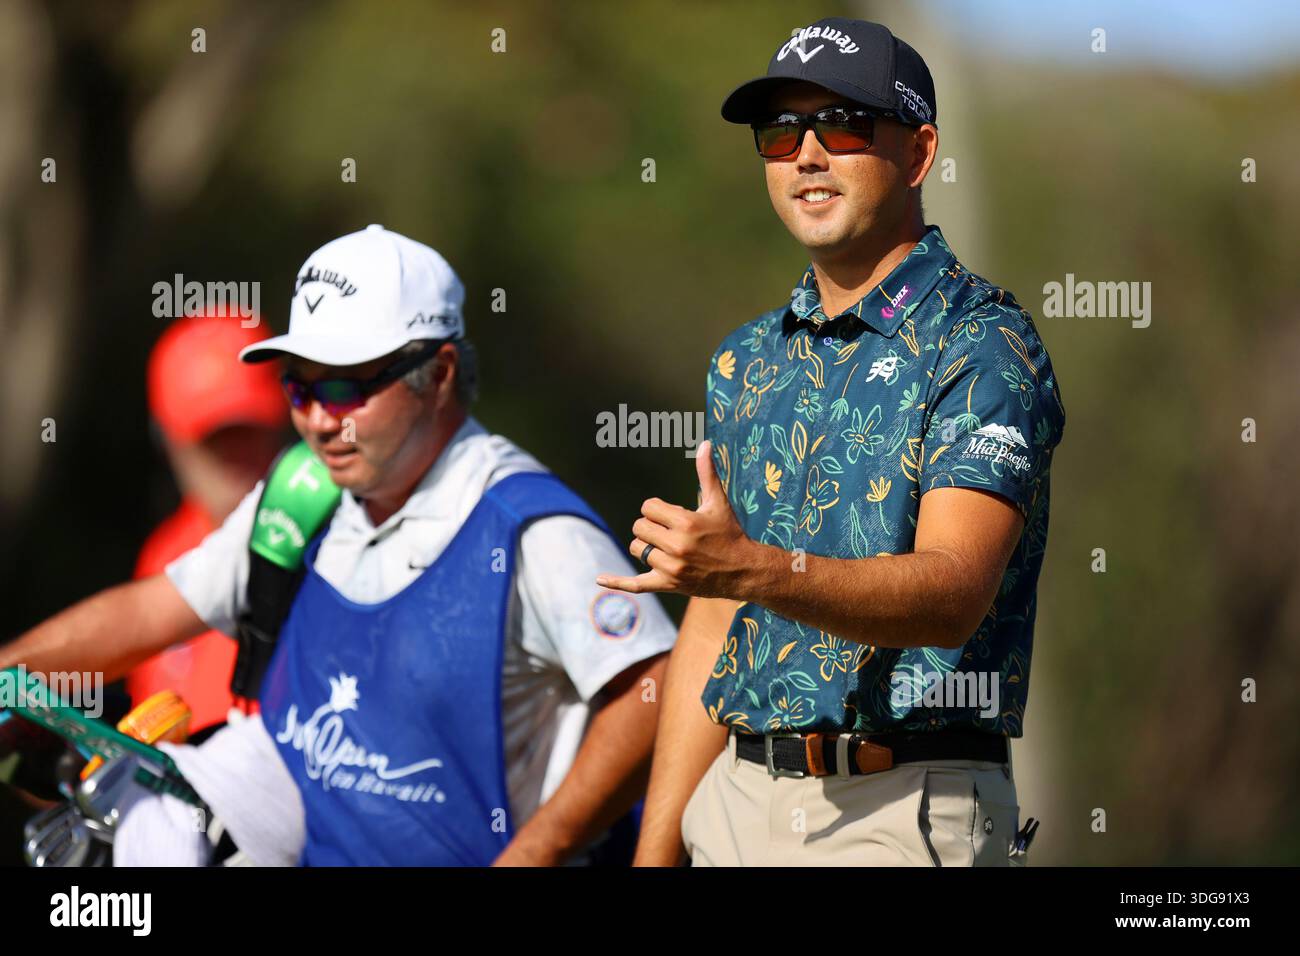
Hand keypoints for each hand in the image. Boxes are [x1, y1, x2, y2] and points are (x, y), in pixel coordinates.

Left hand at [596, 440, 761, 597]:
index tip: (671, 515)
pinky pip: (636, 584)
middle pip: (639, 527)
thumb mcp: (718, 502)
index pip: (648, 507)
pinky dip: (617, 582)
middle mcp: (677, 545)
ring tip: (667, 548)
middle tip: (670, 532)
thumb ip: (706, 473)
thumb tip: (704, 444)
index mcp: (686, 522)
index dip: (656, 509)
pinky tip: (599, 578)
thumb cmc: (729, 532)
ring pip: (637, 549)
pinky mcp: (668, 584)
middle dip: (651, 526)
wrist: (743, 571)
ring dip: (646, 546)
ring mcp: (671, 567)